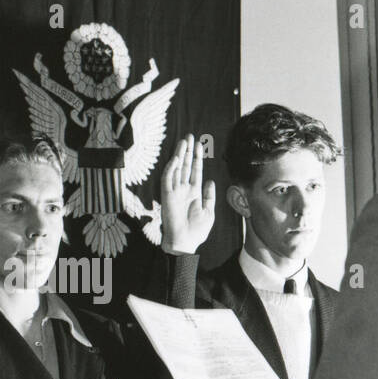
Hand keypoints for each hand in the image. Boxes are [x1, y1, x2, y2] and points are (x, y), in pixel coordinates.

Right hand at [160, 134, 215, 255]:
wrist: (185, 242)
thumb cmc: (197, 231)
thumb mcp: (209, 212)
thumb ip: (209, 196)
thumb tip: (210, 181)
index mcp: (194, 193)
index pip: (195, 171)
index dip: (196, 158)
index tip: (199, 145)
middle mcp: (183, 189)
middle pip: (185, 166)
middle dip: (188, 151)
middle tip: (190, 136)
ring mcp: (175, 191)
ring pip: (176, 168)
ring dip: (179, 155)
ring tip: (184, 141)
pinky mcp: (167, 196)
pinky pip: (167, 179)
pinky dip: (171, 168)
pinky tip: (176, 157)